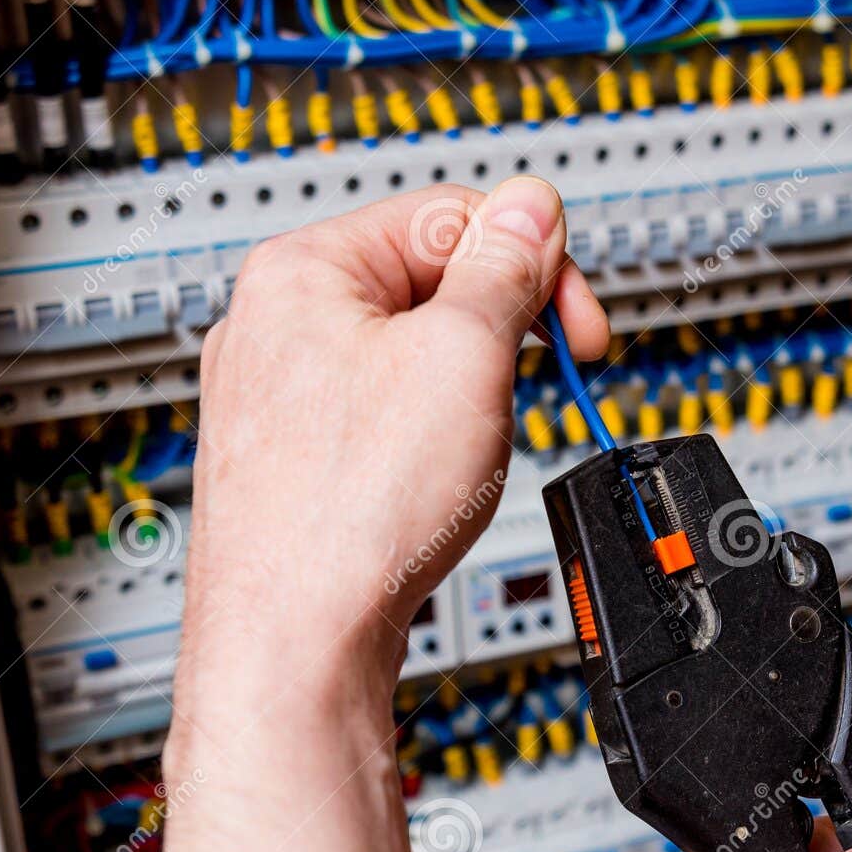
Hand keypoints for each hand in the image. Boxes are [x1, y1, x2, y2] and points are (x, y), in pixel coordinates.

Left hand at [170, 177, 607, 750]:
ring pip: (408, 360)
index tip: (577, 325)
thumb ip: (505, 268)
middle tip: (543, 385)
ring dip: (466, 395)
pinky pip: (382, 422)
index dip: (535, 264)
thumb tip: (531, 206)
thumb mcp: (465, 358)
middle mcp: (273, 326)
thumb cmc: (350, 514)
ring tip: (466, 454)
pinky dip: (426, 444)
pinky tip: (432, 488)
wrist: (294, 645)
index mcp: (303, 270)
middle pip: (428, 287)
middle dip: (499, 337)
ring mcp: (276, 400)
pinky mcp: (291, 464)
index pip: (450, 217)